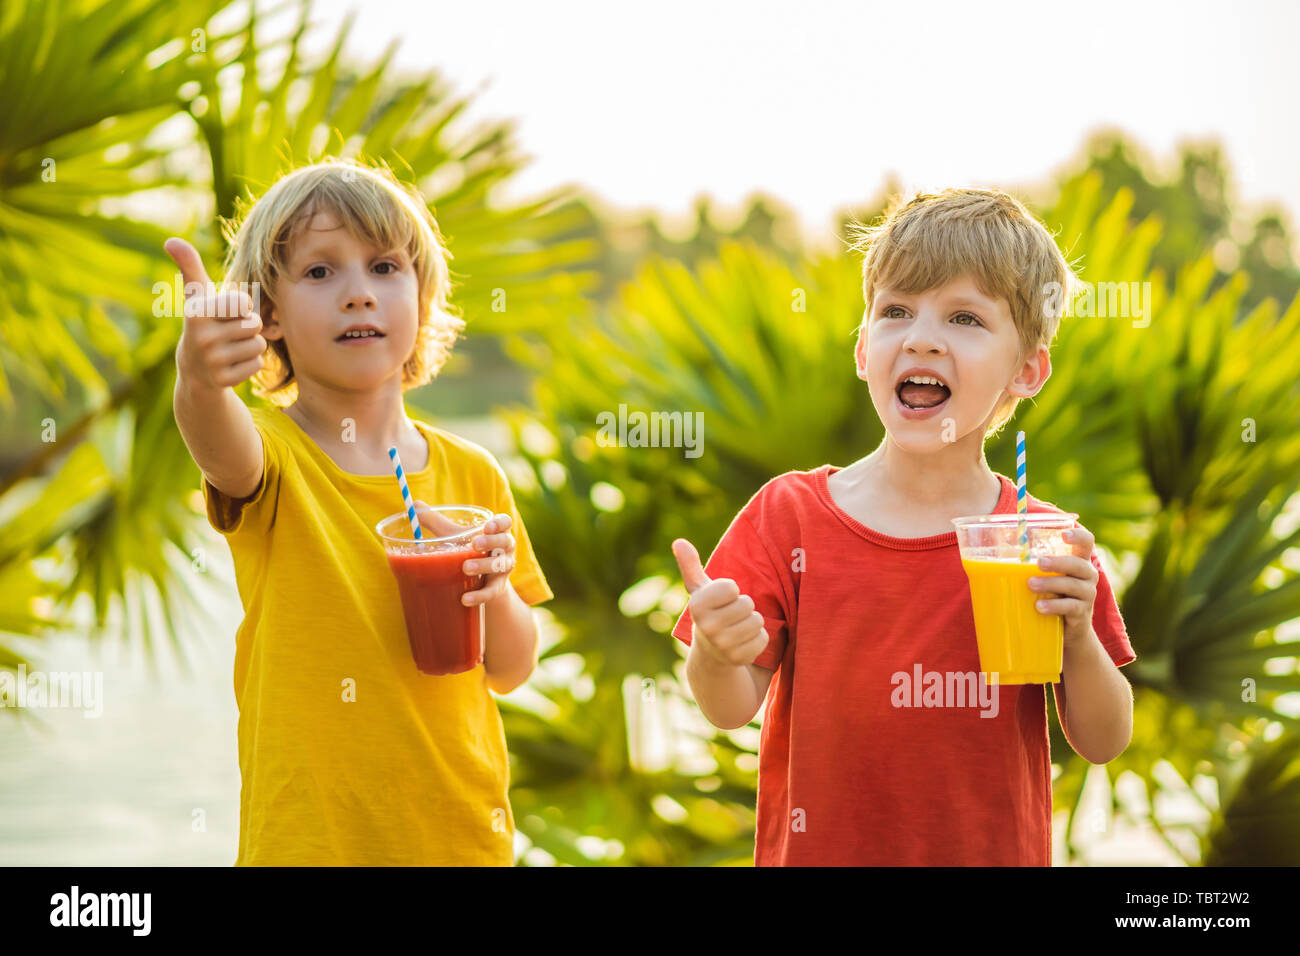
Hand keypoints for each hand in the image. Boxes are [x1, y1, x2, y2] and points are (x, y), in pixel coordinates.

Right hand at [165, 237, 265, 390]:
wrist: (194, 368)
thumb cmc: (203, 321)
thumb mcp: (197, 295)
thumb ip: (190, 266)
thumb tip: (171, 240)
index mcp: (197, 313)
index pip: (243, 302)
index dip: (242, 306)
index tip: (227, 311)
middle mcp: (203, 338)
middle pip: (255, 324)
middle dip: (248, 326)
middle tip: (229, 332)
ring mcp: (213, 362)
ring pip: (258, 345)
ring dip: (251, 345)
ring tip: (231, 346)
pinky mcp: (224, 381)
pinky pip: (258, 365)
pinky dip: (250, 364)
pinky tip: (232, 363)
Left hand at [413, 502, 516, 606]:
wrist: (479, 580)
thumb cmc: (467, 550)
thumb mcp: (454, 535)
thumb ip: (436, 522)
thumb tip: (415, 505)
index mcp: (496, 531)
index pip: (505, 523)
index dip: (499, 524)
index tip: (486, 526)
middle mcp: (505, 549)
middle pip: (506, 542)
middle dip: (492, 542)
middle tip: (475, 544)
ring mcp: (504, 569)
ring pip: (500, 566)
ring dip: (484, 566)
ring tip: (465, 568)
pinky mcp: (498, 588)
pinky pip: (492, 591)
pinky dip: (479, 595)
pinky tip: (465, 598)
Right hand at [671, 538, 768, 666]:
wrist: (710, 653)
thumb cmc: (710, 612)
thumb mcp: (699, 589)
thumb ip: (690, 565)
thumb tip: (679, 542)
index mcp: (697, 606)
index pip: (732, 588)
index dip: (731, 592)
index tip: (721, 601)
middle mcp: (707, 627)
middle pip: (748, 604)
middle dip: (744, 607)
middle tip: (731, 616)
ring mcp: (722, 645)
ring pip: (758, 621)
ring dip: (752, 622)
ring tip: (737, 627)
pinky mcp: (738, 658)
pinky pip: (763, 639)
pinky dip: (758, 639)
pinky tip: (743, 642)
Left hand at [1028, 525, 1098, 648]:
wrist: (1069, 631)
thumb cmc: (1052, 595)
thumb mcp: (1046, 577)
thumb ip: (1029, 564)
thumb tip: (991, 549)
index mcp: (1078, 561)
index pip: (1086, 542)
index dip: (1078, 536)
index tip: (1063, 534)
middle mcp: (1087, 576)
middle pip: (1078, 564)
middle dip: (1059, 562)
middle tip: (1039, 562)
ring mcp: (1087, 595)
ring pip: (1073, 585)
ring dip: (1051, 583)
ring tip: (1031, 584)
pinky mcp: (1081, 614)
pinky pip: (1070, 607)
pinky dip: (1054, 606)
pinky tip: (1039, 607)